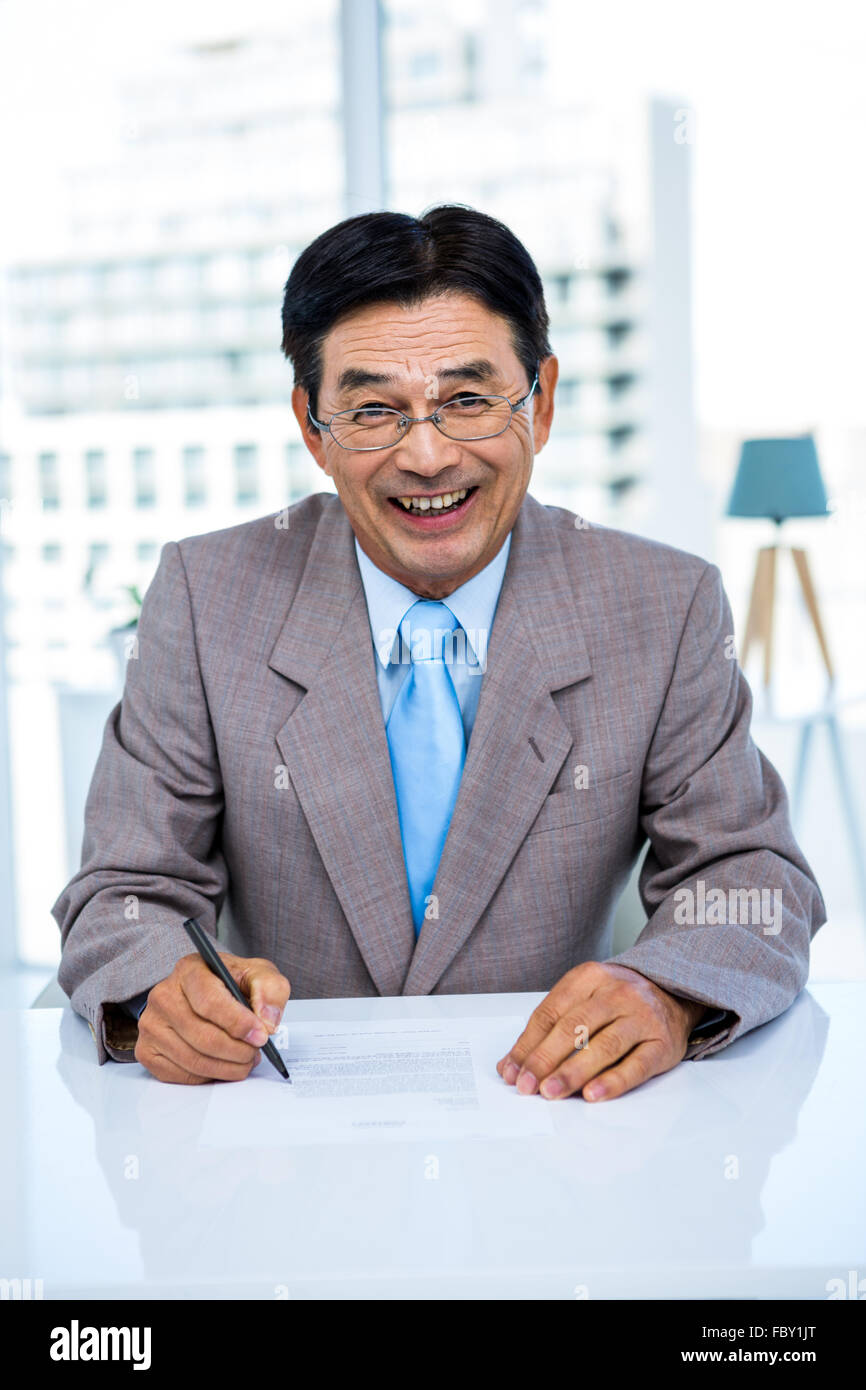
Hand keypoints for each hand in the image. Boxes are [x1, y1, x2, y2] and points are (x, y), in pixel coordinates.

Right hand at [134, 951, 290, 1083]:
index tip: (260, 1036)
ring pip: (193, 1059)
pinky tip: (222, 1065)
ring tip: (244, 1060)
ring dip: (227, 1068)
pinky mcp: (147, 1050)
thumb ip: (270, 990)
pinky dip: (208, 1076)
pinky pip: (181, 1074)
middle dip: (237, 1051)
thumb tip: (266, 1021)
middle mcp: (163, 996)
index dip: (238, 1023)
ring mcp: (151, 1025)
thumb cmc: (229, 983)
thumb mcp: (257, 974)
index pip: (210, 1001)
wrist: (205, 993)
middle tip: (255, 1053)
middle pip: (202, 1036)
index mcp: (189, 970)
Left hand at [496, 961, 706, 1102]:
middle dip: (544, 1058)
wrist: (674, 991)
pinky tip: (592, 1095)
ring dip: (573, 1072)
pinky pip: (636, 1065)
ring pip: (603, 1046)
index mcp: (590, 977)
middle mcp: (616, 993)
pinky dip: (613, 1082)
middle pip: (574, 1027)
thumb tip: (511, 1066)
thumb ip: (549, 1028)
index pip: (550, 1012)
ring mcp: (642, 1016)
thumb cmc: (618, 1001)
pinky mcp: (663, 1043)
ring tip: (550, 1092)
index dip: (528, 1044)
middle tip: (526, 1085)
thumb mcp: (584, 998)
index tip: (511, 1071)